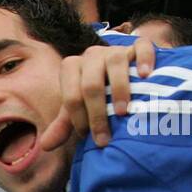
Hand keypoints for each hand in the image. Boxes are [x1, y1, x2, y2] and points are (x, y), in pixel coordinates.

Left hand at [38, 37, 156, 151]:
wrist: (122, 70)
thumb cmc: (97, 94)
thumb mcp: (79, 107)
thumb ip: (63, 125)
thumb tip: (45, 146)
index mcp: (72, 67)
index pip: (71, 96)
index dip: (78, 119)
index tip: (88, 138)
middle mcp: (91, 55)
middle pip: (91, 84)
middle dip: (96, 113)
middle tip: (104, 138)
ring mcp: (115, 49)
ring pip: (115, 62)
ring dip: (119, 88)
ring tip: (123, 112)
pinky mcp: (138, 45)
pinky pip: (141, 47)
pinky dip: (144, 59)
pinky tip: (146, 75)